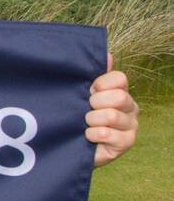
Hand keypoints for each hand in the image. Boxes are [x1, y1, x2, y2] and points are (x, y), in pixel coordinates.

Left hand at [87, 53, 138, 168]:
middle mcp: (130, 107)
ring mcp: (131, 125)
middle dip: (94, 103)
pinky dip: (91, 134)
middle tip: (86, 110)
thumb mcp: (80, 93)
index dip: (99, 84)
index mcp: (121, 91)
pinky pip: (106, 133)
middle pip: (117, 97)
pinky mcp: (126, 142)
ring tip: (85, 124)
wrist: (70, 145)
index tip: (88, 91)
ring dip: (91, 120)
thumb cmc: (76, 116)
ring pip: (111, 116)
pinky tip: (87, 136)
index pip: (119, 78)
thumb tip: (108, 55)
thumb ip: (92, 75)